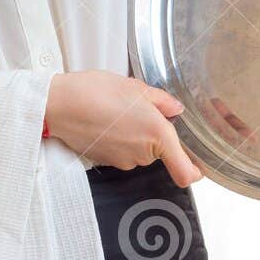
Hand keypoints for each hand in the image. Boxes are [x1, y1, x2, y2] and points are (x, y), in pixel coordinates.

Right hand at [45, 70, 202, 186]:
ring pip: (140, 152)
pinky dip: (119, 141)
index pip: (185, 172)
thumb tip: (176, 110)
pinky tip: (105, 122)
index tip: (197, 165)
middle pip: (160, 153)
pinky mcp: (107, 162)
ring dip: (134, 137)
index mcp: (158, 134)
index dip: (195, 172)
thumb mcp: (136, 87)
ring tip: (117, 113)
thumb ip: (162, 101)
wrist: (61, 105)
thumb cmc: (97, 91)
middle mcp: (144, 153)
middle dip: (153, 136)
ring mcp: (124, 160)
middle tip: (137, 111)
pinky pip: (122, 153)